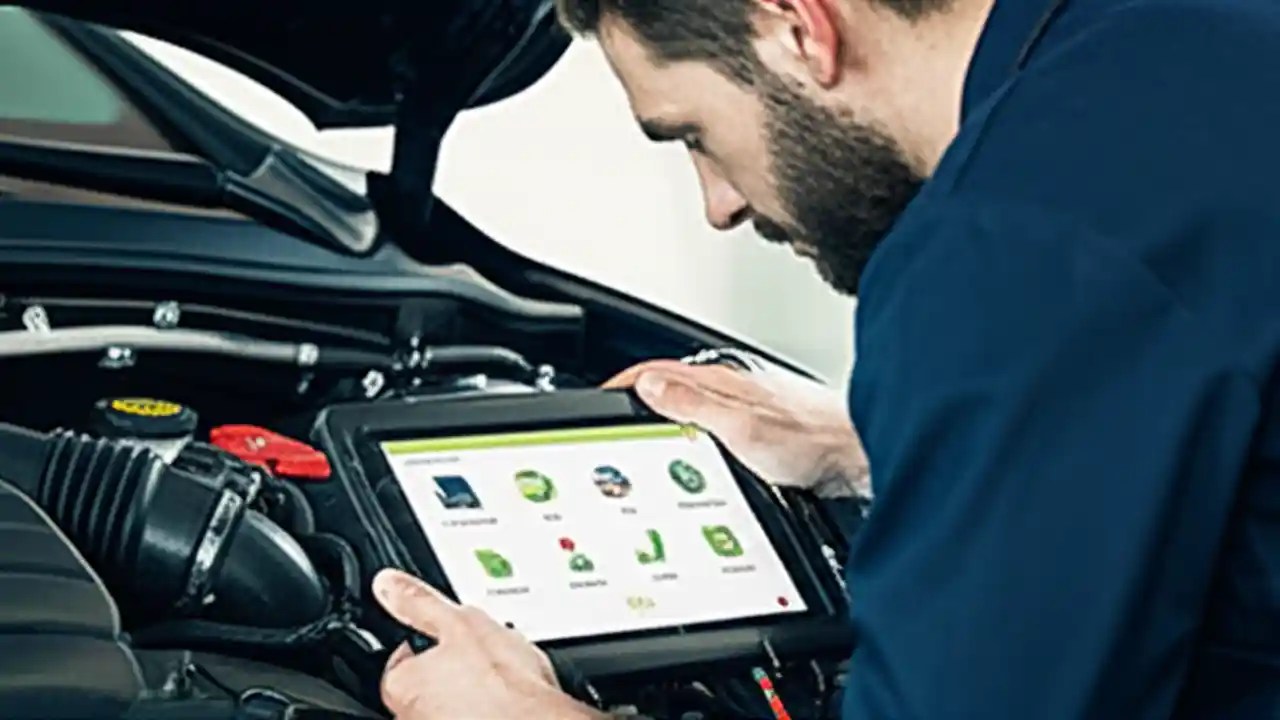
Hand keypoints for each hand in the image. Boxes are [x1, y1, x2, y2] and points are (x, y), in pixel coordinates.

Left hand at [374, 569, 604, 719]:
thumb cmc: (504, 684)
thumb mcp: (460, 623)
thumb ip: (419, 602)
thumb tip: (387, 584)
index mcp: (403, 685)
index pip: (400, 661)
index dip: (427, 645)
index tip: (448, 639)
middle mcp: (412, 716)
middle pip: (424, 685)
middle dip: (447, 671)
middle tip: (478, 659)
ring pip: (448, 704)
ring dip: (466, 692)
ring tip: (498, 681)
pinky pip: (471, 716)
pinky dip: (483, 711)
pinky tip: (506, 703)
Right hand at [603, 358, 869, 497]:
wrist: (854, 451)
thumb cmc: (807, 438)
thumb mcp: (738, 428)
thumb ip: (692, 405)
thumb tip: (649, 387)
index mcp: (718, 382)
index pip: (656, 372)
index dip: (624, 382)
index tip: (602, 394)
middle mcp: (730, 388)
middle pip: (670, 384)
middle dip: (637, 394)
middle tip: (613, 412)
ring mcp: (744, 405)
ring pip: (691, 402)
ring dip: (664, 410)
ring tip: (643, 425)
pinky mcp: (759, 425)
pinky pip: (711, 420)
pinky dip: (691, 429)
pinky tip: (694, 446)